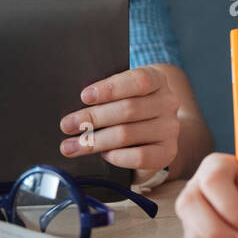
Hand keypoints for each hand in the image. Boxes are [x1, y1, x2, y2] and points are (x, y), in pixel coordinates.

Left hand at [59, 66, 179, 170]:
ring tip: (71, 146)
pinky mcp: (167, 152)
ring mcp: (170, 128)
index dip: (111, 88)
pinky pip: (139, 156)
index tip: (85, 96)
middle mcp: (168, 103)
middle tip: (67, 125)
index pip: (139, 81)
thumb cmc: (131, 107)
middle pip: (128, 109)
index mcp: (157, 80)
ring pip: (127, 134)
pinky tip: (103, 156)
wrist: (156, 131)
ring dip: (94, 141)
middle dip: (92, 118)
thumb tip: (75, 106)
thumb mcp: (124, 92)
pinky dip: (116, 157)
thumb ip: (108, 94)